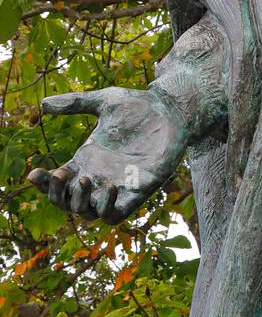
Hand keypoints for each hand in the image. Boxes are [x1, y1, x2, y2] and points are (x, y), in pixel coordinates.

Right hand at [28, 87, 187, 224]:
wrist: (172, 109)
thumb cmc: (140, 105)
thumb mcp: (104, 101)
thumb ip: (75, 103)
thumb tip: (44, 104)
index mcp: (87, 159)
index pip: (57, 181)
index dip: (42, 184)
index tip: (34, 173)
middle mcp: (99, 176)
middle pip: (67, 203)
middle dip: (57, 196)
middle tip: (62, 175)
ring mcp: (118, 186)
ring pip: (88, 214)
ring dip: (81, 203)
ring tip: (88, 178)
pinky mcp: (140, 191)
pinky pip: (116, 215)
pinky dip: (107, 209)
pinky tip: (111, 187)